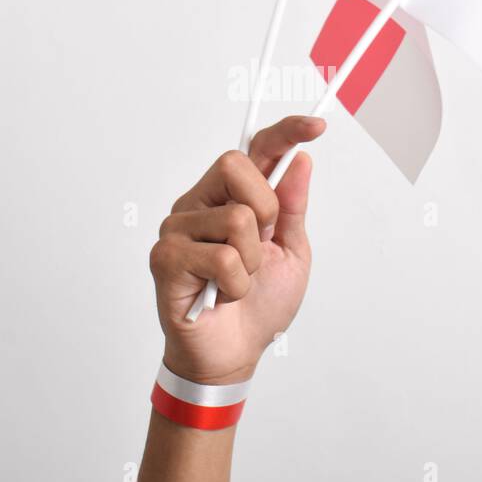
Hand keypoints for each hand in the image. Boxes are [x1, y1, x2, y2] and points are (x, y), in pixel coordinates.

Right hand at [149, 116, 325, 384]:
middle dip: (266, 211)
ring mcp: (177, 229)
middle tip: (259, 249)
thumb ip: (293, 208)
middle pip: (237, 167)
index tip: (316, 125)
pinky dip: (236, 284)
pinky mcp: (165, 257)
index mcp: (229, 198)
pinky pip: (221, 257)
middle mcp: (199, 205)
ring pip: (236, 218)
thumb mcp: (290, 252)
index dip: (285, 133)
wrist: (233, 355)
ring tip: (237, 282)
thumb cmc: (258, 306)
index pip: (254, 151)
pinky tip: (221, 296)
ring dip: (252, 261)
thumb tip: (300, 160)